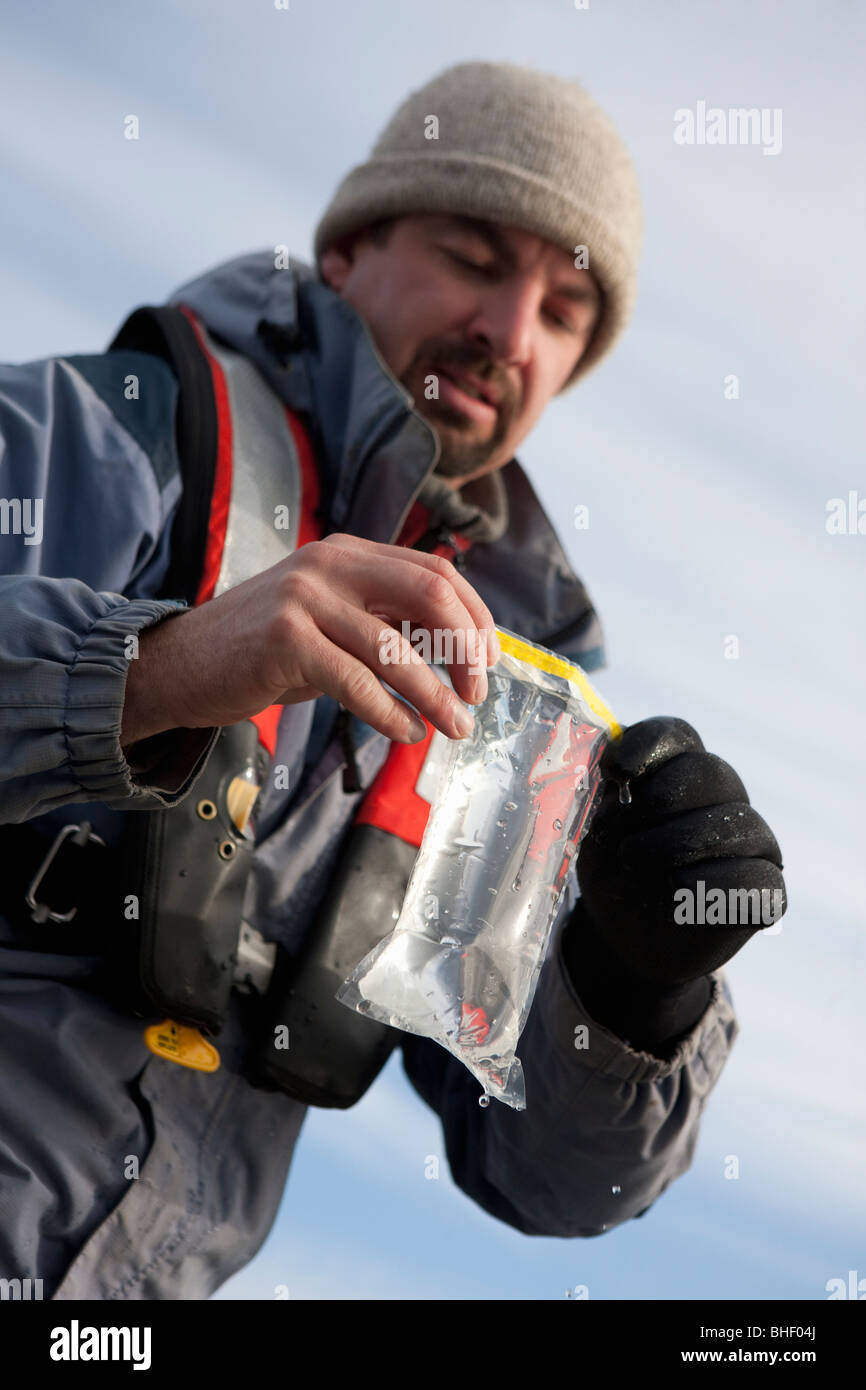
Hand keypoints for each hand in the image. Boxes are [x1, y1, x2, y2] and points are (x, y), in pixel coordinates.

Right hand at [121, 533, 499, 747]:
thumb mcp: (330, 622)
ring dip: (436, 695)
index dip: (476, 617)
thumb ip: (385, 623)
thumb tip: (459, 653)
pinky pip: (358, 681)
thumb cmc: (264, 651)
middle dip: (466, 649)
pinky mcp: (284, 639)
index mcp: (348, 553)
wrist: (180, 665)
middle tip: (477, 693)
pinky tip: (405, 732)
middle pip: (430, 595)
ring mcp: (305, 597)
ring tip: (453, 726)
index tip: (490, 660)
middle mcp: (329, 564)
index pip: (436, 573)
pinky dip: (391, 712)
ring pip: (397, 648)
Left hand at [576, 717, 786, 986]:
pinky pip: (759, 879)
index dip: (650, 744)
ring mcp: (751, 843)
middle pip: (712, 772)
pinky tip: (680, 888)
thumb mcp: (596, 832)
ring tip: (637, 863)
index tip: (619, 771)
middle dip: (665, 798)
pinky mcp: (764, 891)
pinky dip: (717, 882)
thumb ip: (605, 796)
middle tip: (626, 836)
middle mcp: (722, 799)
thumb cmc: (614, 872)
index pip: (677, 736)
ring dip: (682, 842)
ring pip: (740, 824)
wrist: (622, 937)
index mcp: (679, 772)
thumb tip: (612, 770)